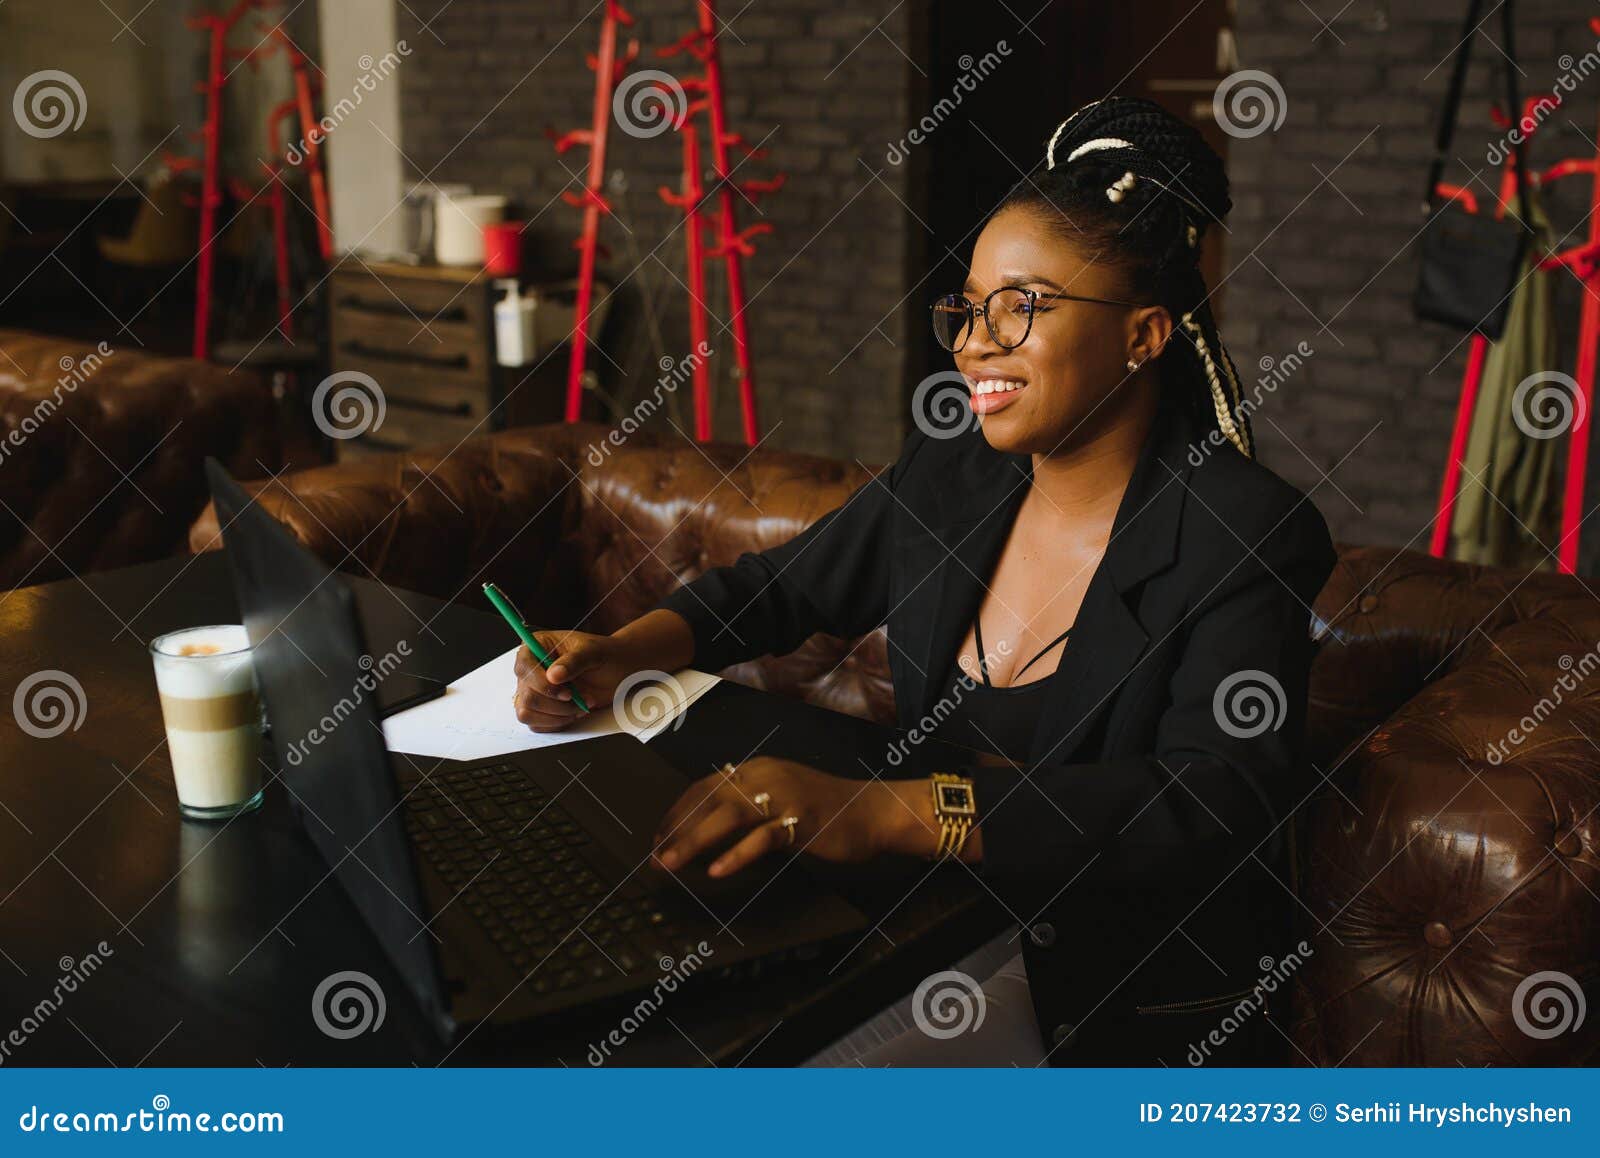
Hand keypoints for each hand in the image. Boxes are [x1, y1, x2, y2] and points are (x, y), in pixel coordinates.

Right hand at [512, 630, 639, 731]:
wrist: (616, 670)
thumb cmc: (603, 655)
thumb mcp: (593, 651)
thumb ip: (574, 661)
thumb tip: (553, 676)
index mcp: (536, 647)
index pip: (524, 667)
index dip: (542, 684)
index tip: (567, 692)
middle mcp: (530, 669)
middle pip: (526, 695)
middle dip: (556, 704)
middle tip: (579, 699)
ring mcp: (532, 690)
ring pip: (527, 713)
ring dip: (556, 716)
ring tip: (580, 707)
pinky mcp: (539, 708)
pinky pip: (536, 724)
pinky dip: (557, 723)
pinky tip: (575, 713)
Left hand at [652, 757, 925, 877]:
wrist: (873, 811)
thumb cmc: (827, 811)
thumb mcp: (781, 802)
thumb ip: (748, 812)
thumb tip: (709, 836)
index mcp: (756, 770)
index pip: (703, 788)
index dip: (676, 813)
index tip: (657, 836)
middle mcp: (764, 776)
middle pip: (707, 801)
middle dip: (675, 830)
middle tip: (655, 856)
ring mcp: (782, 797)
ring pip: (726, 816)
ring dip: (693, 842)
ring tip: (671, 864)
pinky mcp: (801, 820)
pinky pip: (761, 838)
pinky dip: (736, 855)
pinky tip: (717, 871)